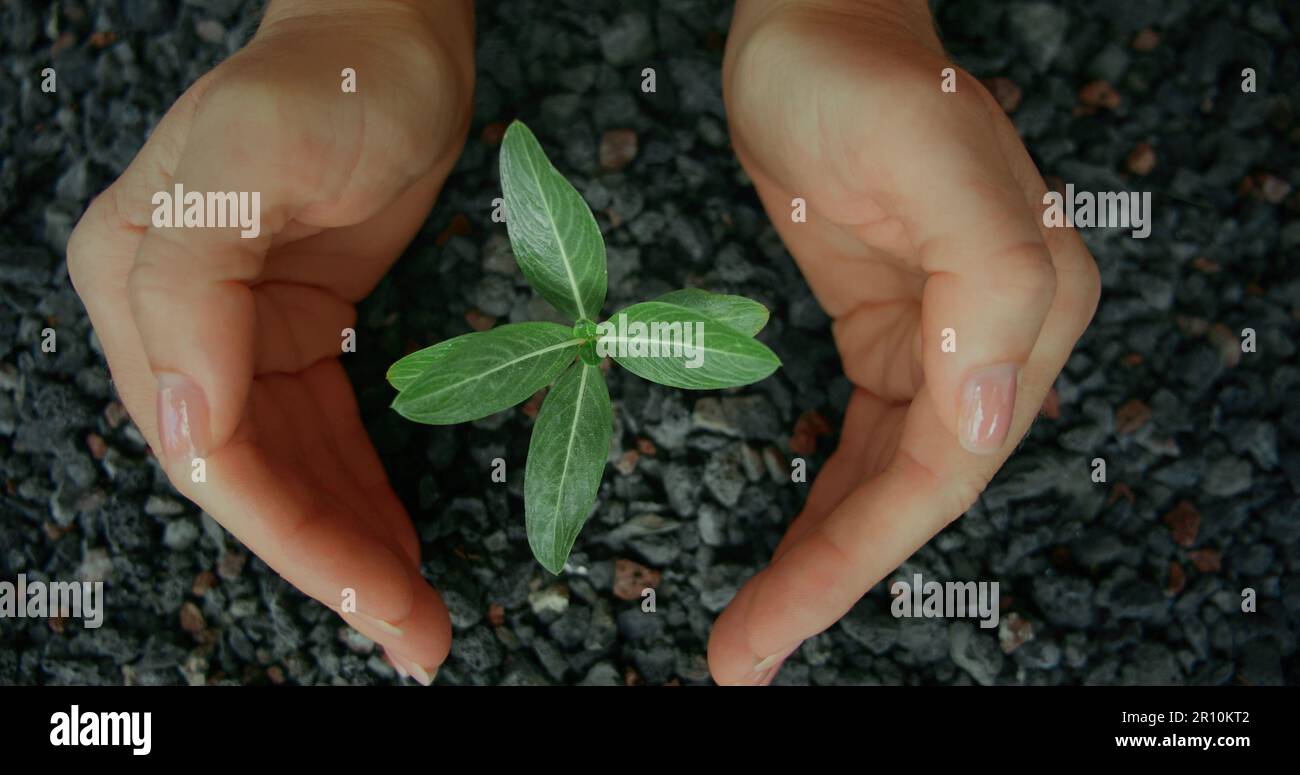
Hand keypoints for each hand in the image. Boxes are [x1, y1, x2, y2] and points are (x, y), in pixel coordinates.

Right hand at [67, 0, 474, 682]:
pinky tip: (399, 545)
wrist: (390, 39)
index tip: (371, 597)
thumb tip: (186, 431)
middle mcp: (176, 321)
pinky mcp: (296, 334)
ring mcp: (236, 332)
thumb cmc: (332, 81)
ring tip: (417, 617)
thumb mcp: (257, 158)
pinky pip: (325, 438)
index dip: (289, 534)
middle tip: (413, 636)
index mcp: (143, 285)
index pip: (213, 448)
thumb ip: (196, 289)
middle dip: (331, 564)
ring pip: (291, 472)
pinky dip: (361, 496)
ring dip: (351, 547)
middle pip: (251, 477)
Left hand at [709, 0, 1100, 683]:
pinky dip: (826, 499)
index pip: (943, 471)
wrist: (811, 26)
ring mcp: (943, 336)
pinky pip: (863, 441)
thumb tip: (989, 414)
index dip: (859, 561)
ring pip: (885, 480)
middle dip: (831, 580)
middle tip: (745, 655)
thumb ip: (988, 284)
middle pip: (914, 493)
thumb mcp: (927, 159)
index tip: (773, 628)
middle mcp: (998, 334)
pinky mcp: (888, 331)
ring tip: (754, 627)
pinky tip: (793, 547)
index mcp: (1027, 307)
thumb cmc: (860, 77)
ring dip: (824, 556)